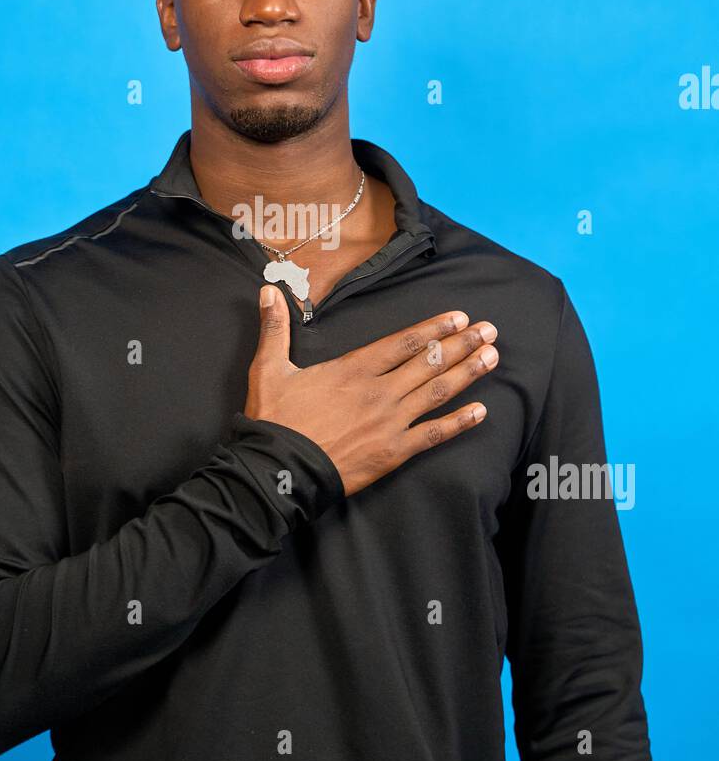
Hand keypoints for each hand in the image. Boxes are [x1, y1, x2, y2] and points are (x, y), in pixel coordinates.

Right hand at [244, 285, 498, 496]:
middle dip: (462, 344)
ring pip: (437, 392)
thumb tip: (268, 289)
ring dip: (467, 373)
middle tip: (489, 330)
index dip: (434, 328)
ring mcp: (390, 422)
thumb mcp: (268, 368)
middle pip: (429, 362)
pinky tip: (481, 412)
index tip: (458, 317)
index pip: (403, 342)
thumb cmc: (274, 420)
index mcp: (353, 369)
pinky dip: (459, 423)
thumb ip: (274, 328)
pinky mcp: (393, 451)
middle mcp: (379, 390)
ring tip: (492, 357)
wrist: (279, 471)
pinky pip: (433, 434)